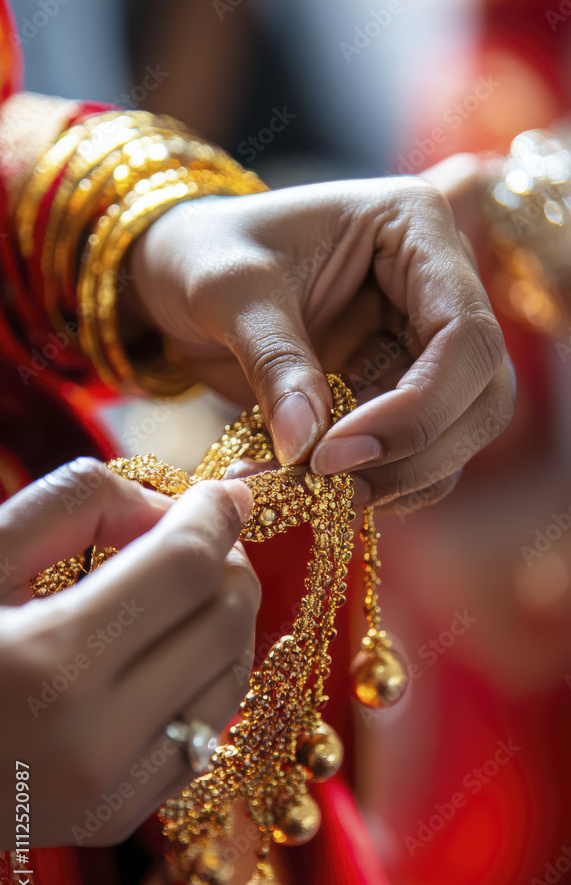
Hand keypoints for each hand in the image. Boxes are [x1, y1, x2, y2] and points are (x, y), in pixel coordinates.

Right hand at [0, 459, 257, 847]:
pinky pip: (205, 736)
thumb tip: (169, 507)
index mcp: (45, 662)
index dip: (216, 518)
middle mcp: (91, 742)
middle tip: (205, 538)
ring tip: (191, 589)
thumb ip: (77, 505)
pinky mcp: (115, 821)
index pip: (184, 570)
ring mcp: (109, 795)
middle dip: (229, 565)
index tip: (225, 493)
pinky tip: (173, 652)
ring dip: (228, 621)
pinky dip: (206, 681)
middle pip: (223, 626)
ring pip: (230, 684)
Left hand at [129, 177, 513, 509]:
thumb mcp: (229, 292)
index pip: (464, 332)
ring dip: (401, 477)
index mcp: (414, 226)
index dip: (418, 406)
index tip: (337, 452)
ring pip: (461, 432)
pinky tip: (323, 491)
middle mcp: (438, 284)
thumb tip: (309, 447)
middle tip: (334, 482)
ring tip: (318, 491)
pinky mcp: (398, 387)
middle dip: (417, 450)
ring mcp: (424, 341)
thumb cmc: (202, 254)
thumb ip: (275, 362)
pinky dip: (382, 482)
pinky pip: (420, 452)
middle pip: (483, 392)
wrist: (181, 275)